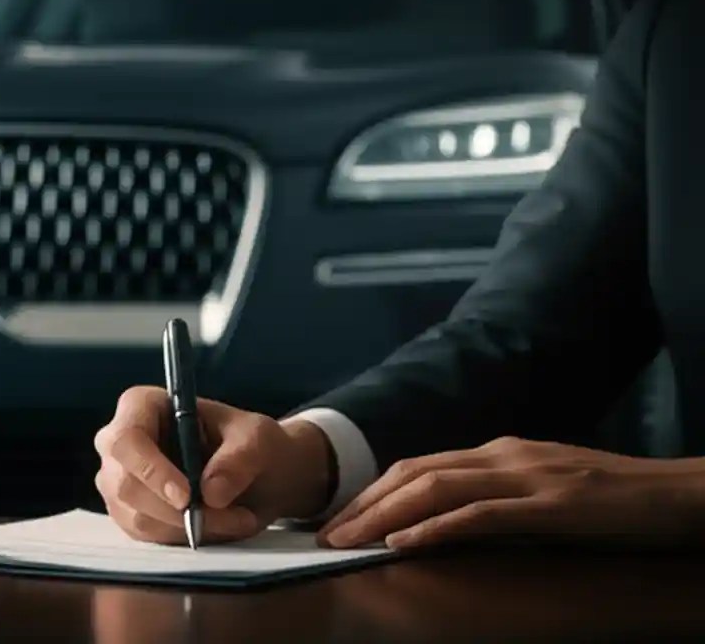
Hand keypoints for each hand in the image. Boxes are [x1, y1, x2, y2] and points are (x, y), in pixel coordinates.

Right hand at [94, 386, 332, 544]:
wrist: (257, 474)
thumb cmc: (248, 443)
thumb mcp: (257, 439)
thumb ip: (239, 458)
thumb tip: (210, 492)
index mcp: (142, 406)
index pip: (126, 439)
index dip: (150, 470)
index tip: (186, 497)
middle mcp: (120, 444)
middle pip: (127, 485)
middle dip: (179, 511)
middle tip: (231, 517)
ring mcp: (118, 481)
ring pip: (138, 517)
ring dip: (189, 528)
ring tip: (236, 521)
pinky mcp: (128, 514)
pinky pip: (146, 537)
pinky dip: (185, 539)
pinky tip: (216, 527)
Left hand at [319, 436, 704, 549]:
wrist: (679, 495)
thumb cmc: (611, 499)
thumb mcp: (541, 490)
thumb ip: (495, 497)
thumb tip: (442, 521)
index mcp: (498, 452)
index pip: (418, 466)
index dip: (372, 491)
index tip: (338, 518)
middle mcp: (504, 455)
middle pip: (414, 471)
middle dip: (363, 504)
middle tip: (325, 534)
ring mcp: (527, 476)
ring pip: (436, 487)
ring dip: (384, 516)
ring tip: (347, 541)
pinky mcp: (551, 504)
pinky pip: (480, 514)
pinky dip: (436, 527)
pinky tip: (405, 544)